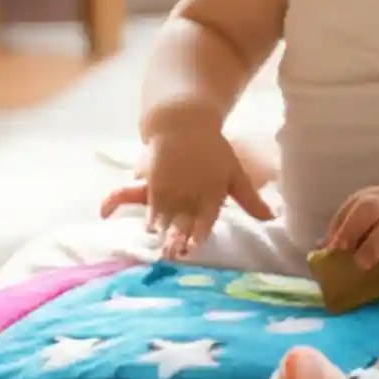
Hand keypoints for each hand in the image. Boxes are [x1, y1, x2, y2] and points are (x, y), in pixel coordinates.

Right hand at [100, 126, 274, 258]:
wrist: (185, 124)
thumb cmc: (212, 151)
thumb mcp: (235, 173)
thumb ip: (250, 200)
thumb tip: (272, 219)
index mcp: (210, 193)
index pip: (204, 219)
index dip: (197, 233)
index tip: (193, 247)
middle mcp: (186, 194)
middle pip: (180, 221)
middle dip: (176, 239)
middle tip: (172, 254)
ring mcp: (165, 188)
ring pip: (158, 214)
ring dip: (157, 231)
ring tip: (155, 244)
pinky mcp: (147, 181)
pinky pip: (127, 194)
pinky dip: (115, 205)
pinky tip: (106, 216)